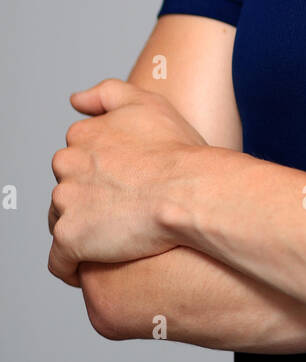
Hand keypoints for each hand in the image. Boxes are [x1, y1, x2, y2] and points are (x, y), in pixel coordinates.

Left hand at [48, 79, 206, 286]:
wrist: (189, 191)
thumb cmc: (177, 152)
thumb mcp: (147, 103)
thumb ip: (107, 94)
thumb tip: (76, 101)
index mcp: (82, 135)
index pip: (77, 160)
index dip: (100, 175)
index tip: (122, 186)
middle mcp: (66, 164)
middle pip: (67, 190)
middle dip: (88, 202)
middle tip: (124, 212)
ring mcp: (65, 201)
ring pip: (63, 223)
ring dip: (84, 231)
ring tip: (119, 238)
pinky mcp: (70, 238)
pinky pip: (60, 262)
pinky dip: (74, 267)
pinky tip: (99, 264)